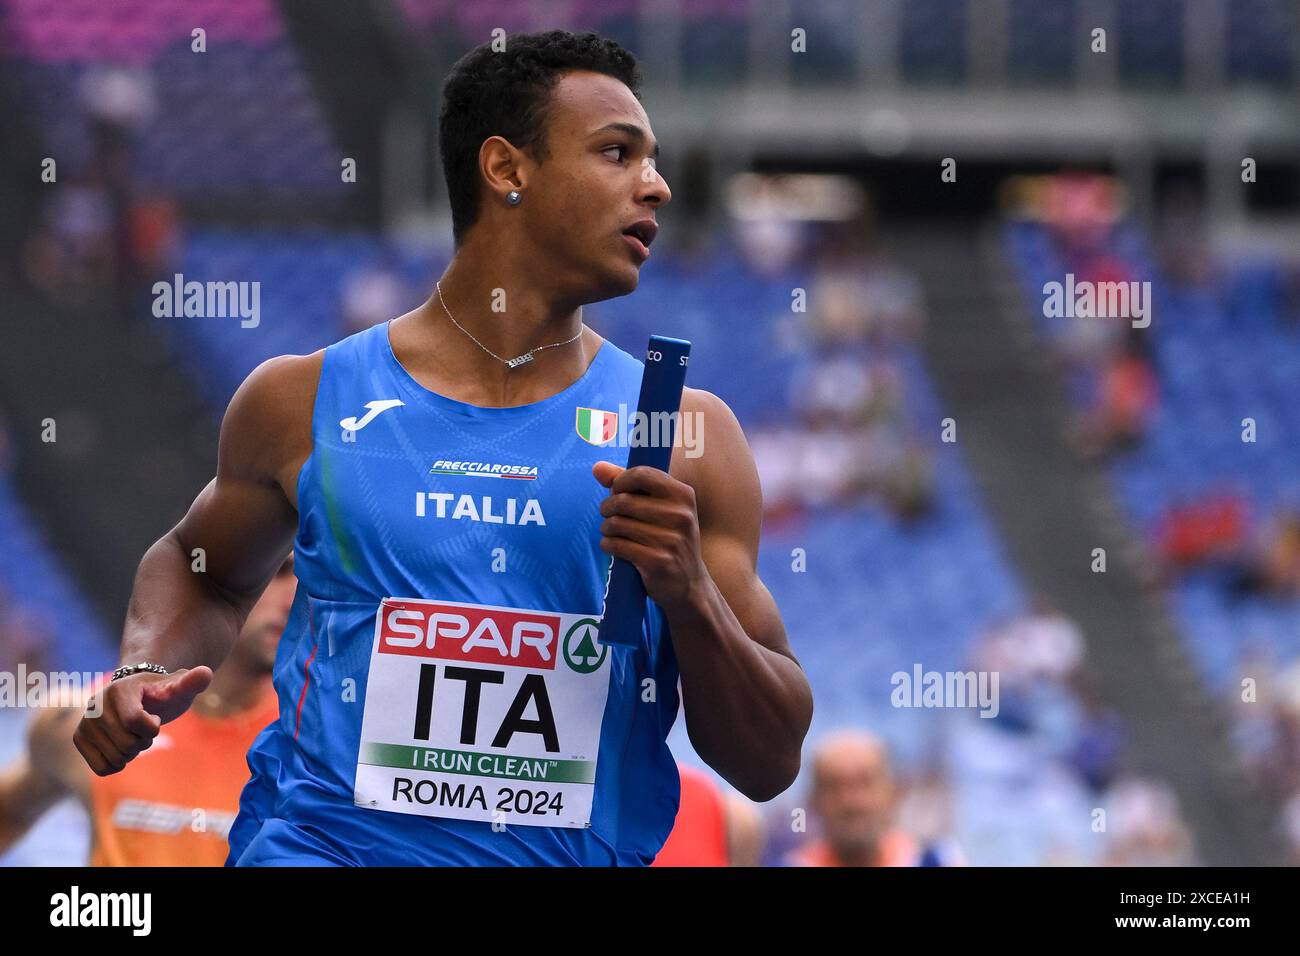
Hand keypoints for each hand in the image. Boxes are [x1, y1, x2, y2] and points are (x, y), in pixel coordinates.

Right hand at [73, 666, 211, 775]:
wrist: (138, 697)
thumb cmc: (162, 694)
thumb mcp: (179, 688)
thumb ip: (192, 682)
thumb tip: (206, 673)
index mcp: (118, 690)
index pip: (136, 723)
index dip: (152, 728)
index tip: (154, 717)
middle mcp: (95, 705)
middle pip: (127, 744)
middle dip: (143, 741)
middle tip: (144, 728)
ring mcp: (84, 722)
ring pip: (115, 758)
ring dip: (131, 753)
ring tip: (132, 735)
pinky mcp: (79, 739)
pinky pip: (101, 768)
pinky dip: (117, 764)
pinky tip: (121, 748)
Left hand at [593, 462, 708, 612]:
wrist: (689, 586)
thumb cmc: (669, 540)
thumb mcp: (660, 509)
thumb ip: (629, 484)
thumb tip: (597, 468)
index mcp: (684, 495)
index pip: (642, 474)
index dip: (621, 481)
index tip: (617, 492)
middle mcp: (681, 515)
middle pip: (624, 500)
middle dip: (608, 508)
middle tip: (608, 516)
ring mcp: (671, 539)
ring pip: (617, 523)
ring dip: (606, 528)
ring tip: (611, 532)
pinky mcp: (658, 561)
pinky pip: (617, 545)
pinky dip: (608, 545)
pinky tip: (612, 546)